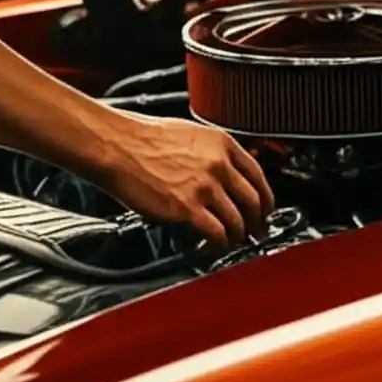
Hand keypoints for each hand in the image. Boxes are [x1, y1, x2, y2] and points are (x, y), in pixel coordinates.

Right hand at [97, 116, 274, 251]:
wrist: (116, 146)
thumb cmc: (142, 138)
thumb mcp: (189, 134)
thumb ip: (212, 153)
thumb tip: (225, 172)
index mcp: (221, 144)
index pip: (258, 176)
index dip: (265, 198)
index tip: (264, 209)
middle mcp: (218, 165)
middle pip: (254, 201)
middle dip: (258, 222)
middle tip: (255, 231)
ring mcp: (205, 187)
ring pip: (238, 221)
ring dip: (239, 237)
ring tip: (233, 242)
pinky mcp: (187, 208)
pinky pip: (217, 233)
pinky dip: (221, 245)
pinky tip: (215, 247)